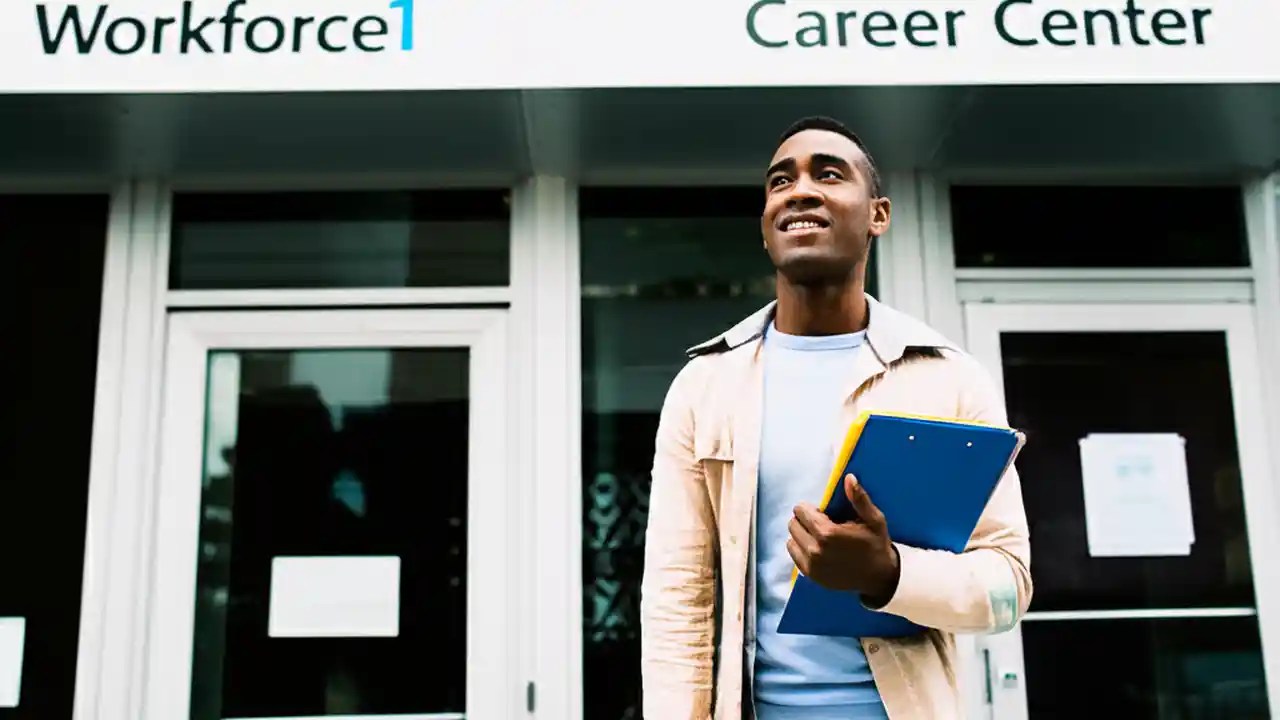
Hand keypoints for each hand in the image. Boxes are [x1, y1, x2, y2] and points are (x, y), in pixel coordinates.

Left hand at [787, 474, 900, 605]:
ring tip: (819, 537)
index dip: (811, 509)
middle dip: (805, 520)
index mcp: (828, 534)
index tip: (824, 513)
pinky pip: (793, 553)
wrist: (878, 576)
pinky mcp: (810, 575)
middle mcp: (815, 550)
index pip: (800, 511)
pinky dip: (800, 548)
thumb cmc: (876, 544)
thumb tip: (849, 478)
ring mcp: (811, 565)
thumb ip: (859, 499)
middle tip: (822, 524)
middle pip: (793, 524)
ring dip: (801, 534)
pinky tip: (816, 548)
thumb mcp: (873, 519)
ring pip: (791, 539)